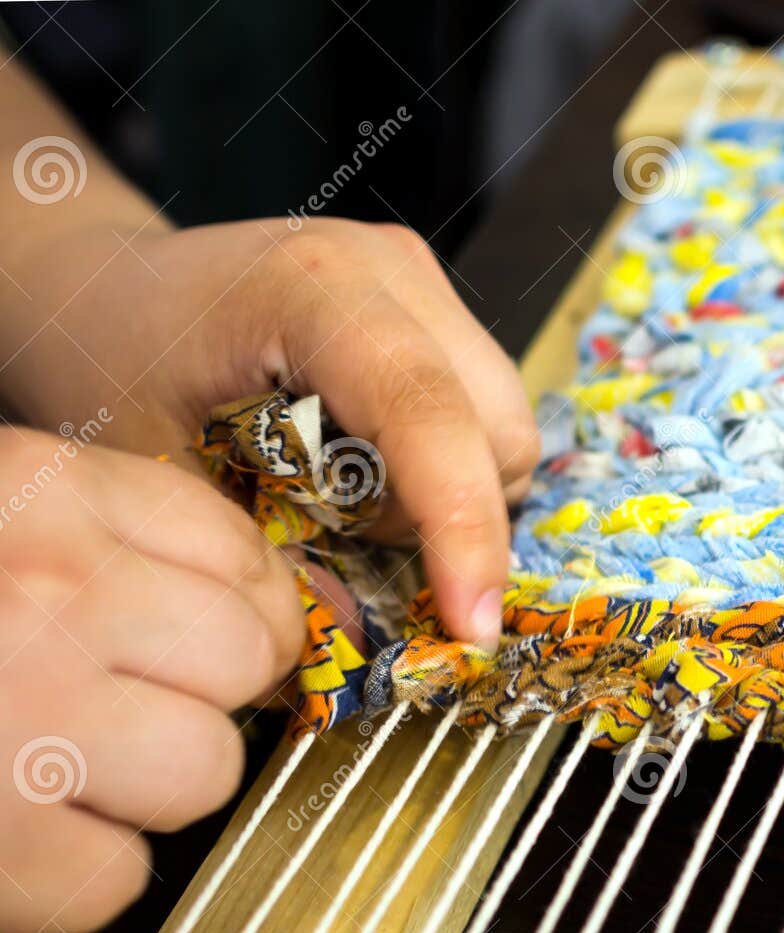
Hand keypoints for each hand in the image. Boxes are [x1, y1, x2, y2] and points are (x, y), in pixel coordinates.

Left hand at [0, 217, 537, 649]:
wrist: (104, 291)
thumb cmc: (114, 365)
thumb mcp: (162, 476)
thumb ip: (263, 555)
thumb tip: (362, 636)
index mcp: (312, 289)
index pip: (427, 411)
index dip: (462, 525)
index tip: (469, 624)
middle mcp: (391, 272)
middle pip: (497, 429)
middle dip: (452, 515)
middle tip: (348, 533)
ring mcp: (424, 285)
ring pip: (507, 431)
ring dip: (451, 496)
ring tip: (349, 496)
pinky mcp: (439, 311)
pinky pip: (487, 418)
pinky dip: (447, 471)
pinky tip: (366, 467)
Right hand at [0, 427, 302, 932]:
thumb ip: (109, 542)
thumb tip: (280, 603)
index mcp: (34, 495)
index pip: (234, 550)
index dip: (240, 607)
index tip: (213, 641)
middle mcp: (46, 594)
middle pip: (242, 658)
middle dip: (199, 695)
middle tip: (122, 707)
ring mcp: (27, 721)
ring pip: (203, 769)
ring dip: (145, 789)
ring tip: (54, 771)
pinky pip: (118, 875)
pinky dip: (70, 874)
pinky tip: (8, 831)